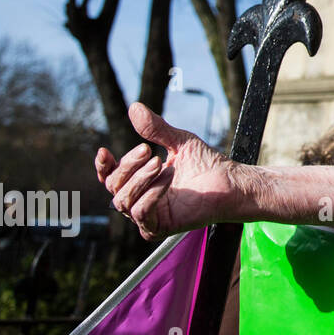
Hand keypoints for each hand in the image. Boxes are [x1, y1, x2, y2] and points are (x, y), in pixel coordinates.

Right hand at [95, 102, 238, 240]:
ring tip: (161, 162)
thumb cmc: (206, 163)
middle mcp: (139, 201)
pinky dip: (151, 194)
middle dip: (128, 166)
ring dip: (140, 179)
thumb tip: (134, 107)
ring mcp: (148, 216)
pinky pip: (141, 213)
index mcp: (139, 183)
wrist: (230, 181)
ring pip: (123, 200)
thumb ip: (155, 128)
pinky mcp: (158, 227)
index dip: (103, 166)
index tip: (104, 151)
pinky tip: (168, 179)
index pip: (110, 178)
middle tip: (148, 150)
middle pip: (113, 186)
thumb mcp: (177, 141)